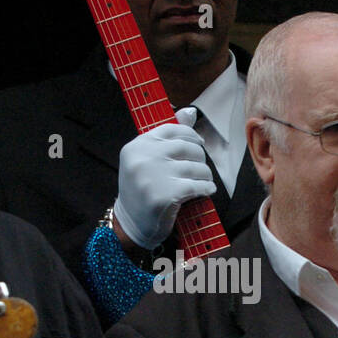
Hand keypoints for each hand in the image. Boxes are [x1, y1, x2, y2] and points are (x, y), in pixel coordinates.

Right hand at [112, 107, 215, 249]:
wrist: (131, 224)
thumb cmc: (142, 191)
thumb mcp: (147, 161)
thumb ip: (167, 138)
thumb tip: (189, 112)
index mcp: (137, 146)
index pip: (171, 129)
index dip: (190, 135)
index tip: (198, 144)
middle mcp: (143, 158)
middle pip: (187, 147)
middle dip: (200, 158)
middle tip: (200, 168)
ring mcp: (153, 176)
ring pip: (195, 167)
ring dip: (205, 175)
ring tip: (203, 181)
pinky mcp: (165, 195)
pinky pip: (197, 185)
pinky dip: (206, 188)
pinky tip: (206, 191)